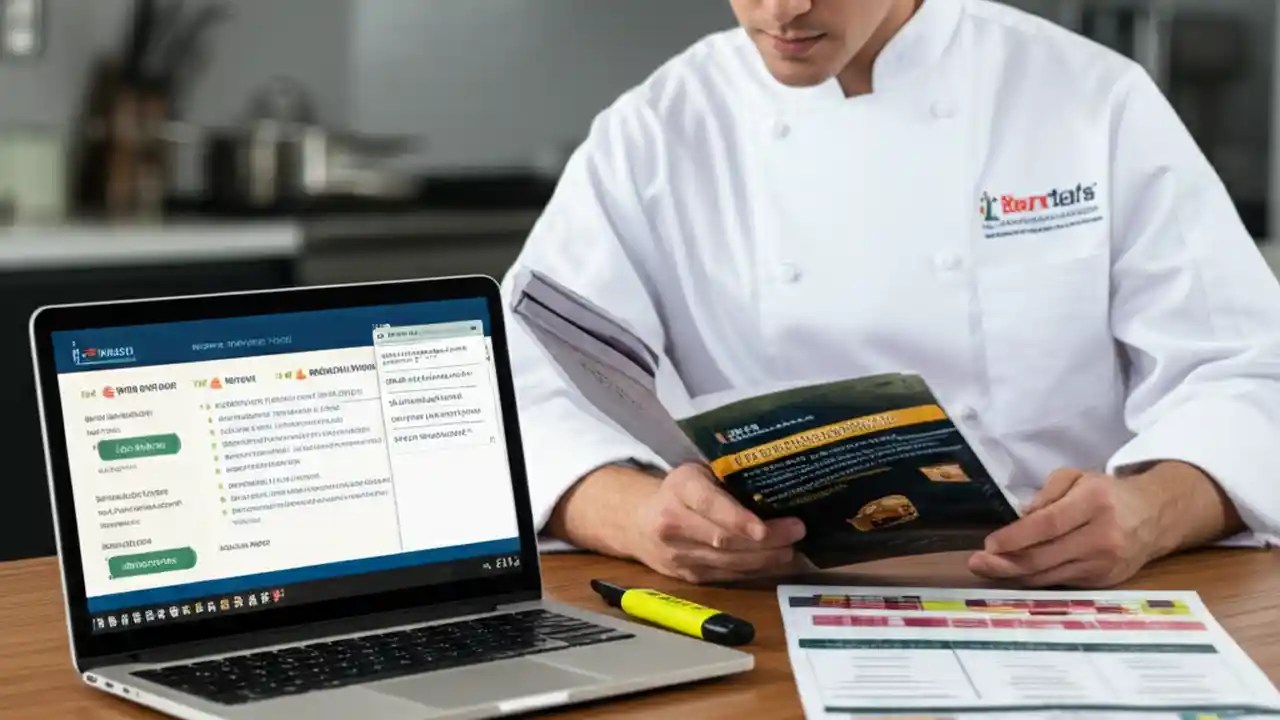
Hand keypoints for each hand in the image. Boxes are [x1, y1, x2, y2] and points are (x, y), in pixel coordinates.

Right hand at [627, 463, 805, 583]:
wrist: (637, 520)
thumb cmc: (679, 489)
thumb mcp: (697, 471)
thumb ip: (726, 476)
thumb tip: (779, 481)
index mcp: (679, 488)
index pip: (709, 505)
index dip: (737, 519)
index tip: (764, 528)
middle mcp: (673, 524)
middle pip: (724, 539)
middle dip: (766, 540)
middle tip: (797, 531)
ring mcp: (678, 555)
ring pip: (728, 562)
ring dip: (765, 558)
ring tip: (791, 549)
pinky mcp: (687, 576)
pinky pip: (726, 576)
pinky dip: (753, 570)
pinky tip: (773, 562)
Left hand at [968, 468, 1159, 587]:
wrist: (1155, 517)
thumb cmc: (1107, 493)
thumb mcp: (1078, 477)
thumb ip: (1048, 492)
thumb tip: (1022, 517)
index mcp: (1094, 503)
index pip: (1048, 525)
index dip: (1016, 537)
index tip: (989, 543)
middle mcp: (1102, 536)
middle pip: (1045, 557)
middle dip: (1005, 562)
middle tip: (976, 562)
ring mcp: (1104, 563)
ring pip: (1050, 575)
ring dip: (1014, 575)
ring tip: (987, 570)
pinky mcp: (1104, 581)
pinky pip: (1061, 583)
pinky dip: (1035, 579)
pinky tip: (1015, 574)